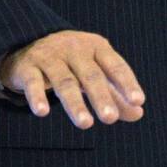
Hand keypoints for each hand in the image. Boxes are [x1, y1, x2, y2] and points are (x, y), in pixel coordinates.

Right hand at [0, 30, 145, 128]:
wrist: (29, 43)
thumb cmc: (72, 63)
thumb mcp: (95, 73)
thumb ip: (115, 93)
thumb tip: (138, 113)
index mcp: (96, 47)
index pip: (115, 65)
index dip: (127, 83)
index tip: (137, 101)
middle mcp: (75, 48)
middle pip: (91, 75)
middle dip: (101, 97)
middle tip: (110, 118)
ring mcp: (50, 56)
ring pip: (64, 81)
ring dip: (75, 103)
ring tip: (85, 124)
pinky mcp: (28, 66)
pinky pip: (33, 82)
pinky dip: (37, 96)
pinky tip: (42, 112)